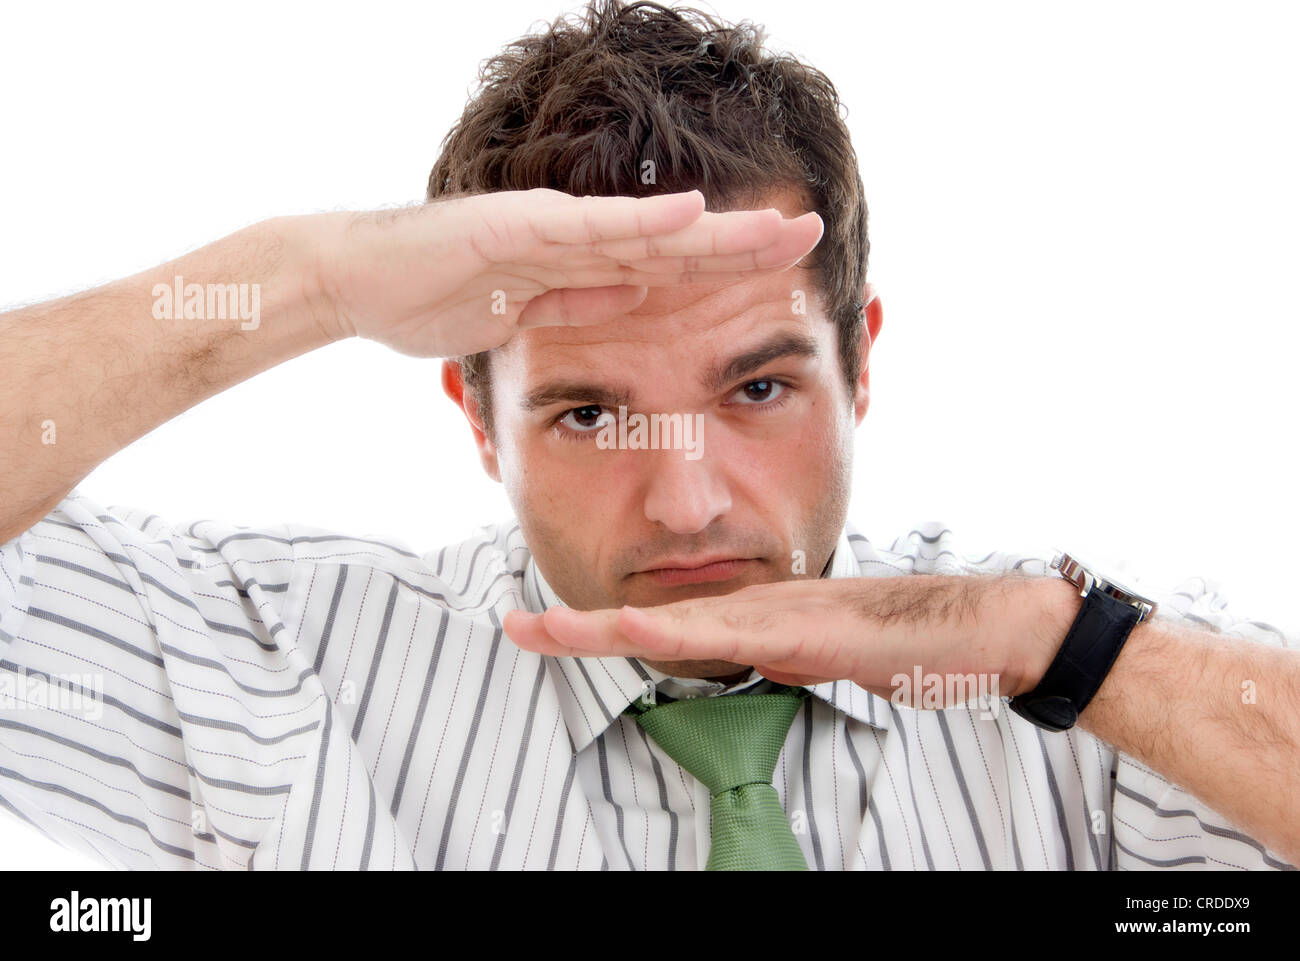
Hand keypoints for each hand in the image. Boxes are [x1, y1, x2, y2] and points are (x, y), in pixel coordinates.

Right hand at [308, 188, 823, 357]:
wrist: (357, 280)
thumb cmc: (431, 296)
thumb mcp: (524, 316)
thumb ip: (578, 302)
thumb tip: (638, 295)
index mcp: (579, 263)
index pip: (669, 266)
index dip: (728, 268)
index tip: (785, 272)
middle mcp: (573, 238)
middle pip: (677, 242)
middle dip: (745, 243)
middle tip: (813, 234)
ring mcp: (546, 230)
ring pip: (646, 230)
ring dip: (715, 231)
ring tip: (778, 227)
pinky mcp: (512, 230)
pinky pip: (585, 230)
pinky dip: (638, 222)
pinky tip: (691, 215)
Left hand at [503, 574, 1071, 704]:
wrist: (976, 627)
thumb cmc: (904, 643)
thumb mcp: (821, 656)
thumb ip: (777, 654)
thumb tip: (746, 661)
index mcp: (754, 616)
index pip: (664, 622)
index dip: (603, 626)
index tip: (546, 631)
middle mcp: (754, 606)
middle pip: (650, 616)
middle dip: (578, 626)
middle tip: (512, 627)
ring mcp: (774, 613)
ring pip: (674, 620)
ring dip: (603, 626)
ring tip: (540, 628)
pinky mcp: (801, 629)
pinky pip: (727, 633)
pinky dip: (672, 630)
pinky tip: (629, 626)